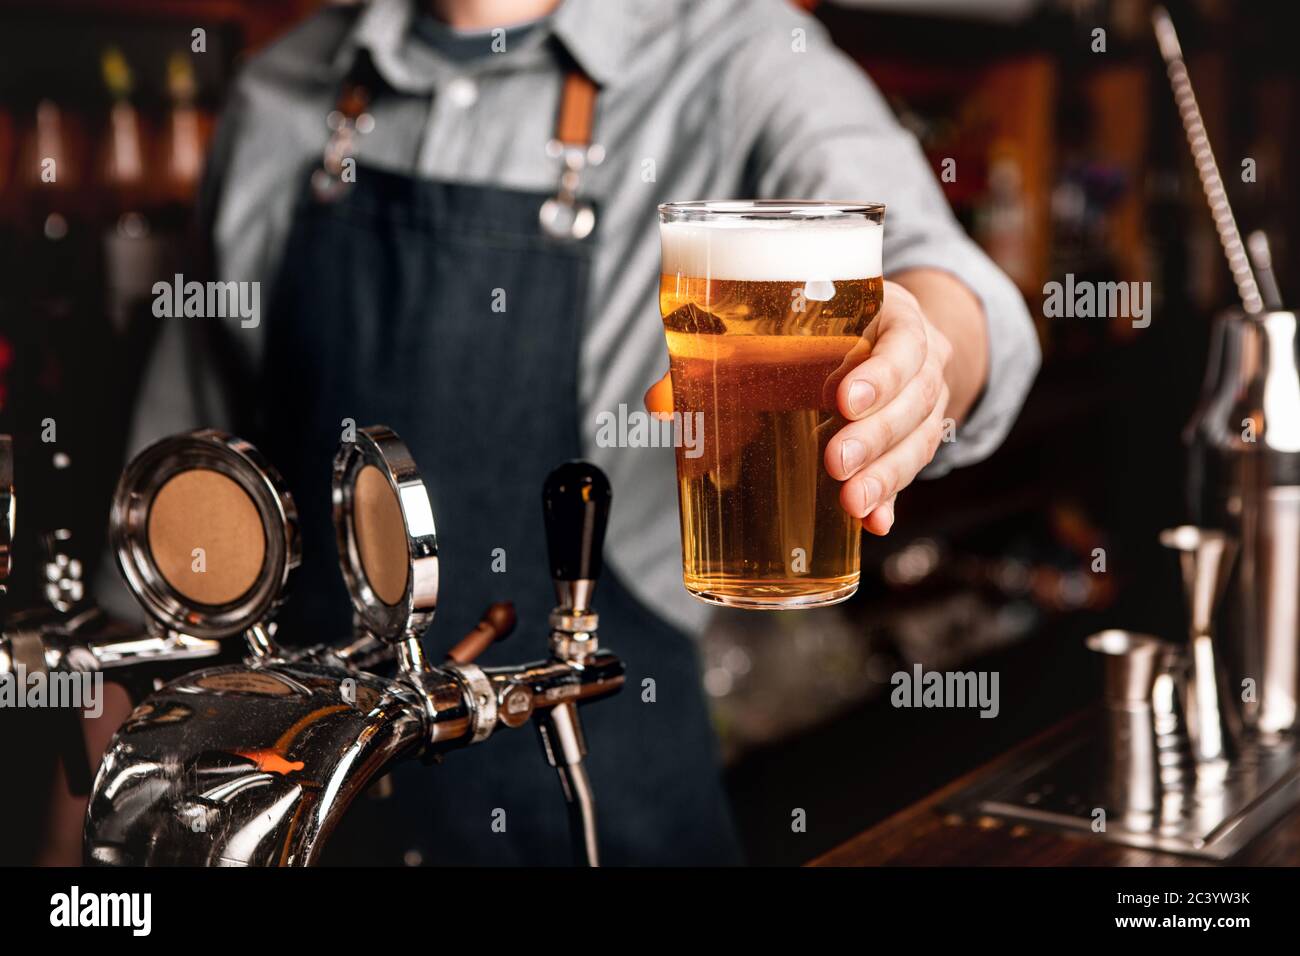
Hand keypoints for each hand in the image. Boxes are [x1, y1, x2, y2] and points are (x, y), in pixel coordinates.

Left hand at [644, 280, 957, 534]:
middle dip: (875, 435)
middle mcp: (916, 361)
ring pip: (919, 439)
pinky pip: (913, 473)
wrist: (880, 339)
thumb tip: (659, 404)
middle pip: (914, 399)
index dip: (883, 371)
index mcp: (890, 319)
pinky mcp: (915, 442)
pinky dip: (892, 500)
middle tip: (836, 461)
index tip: (845, 398)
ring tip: (851, 501)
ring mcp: (922, 404)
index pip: (903, 340)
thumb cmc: (819, 331)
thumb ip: (720, 360)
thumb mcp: (785, 327)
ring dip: (886, 474)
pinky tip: (874, 523)